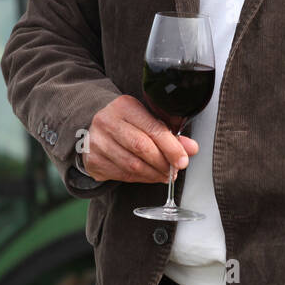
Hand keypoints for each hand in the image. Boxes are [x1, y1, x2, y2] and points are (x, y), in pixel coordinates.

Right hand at [81, 94, 198, 183]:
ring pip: (132, 165)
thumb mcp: (146, 120)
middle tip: (174, 170)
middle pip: (142, 148)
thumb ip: (169, 134)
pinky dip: (140, 179)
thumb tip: (191, 149)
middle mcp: (107, 122)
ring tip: (164, 175)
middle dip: (163, 163)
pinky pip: (122, 174)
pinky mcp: (93, 160)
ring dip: (153, 174)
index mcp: (124, 106)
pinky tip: (148, 176)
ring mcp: (97, 142)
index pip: (152, 129)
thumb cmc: (126, 122)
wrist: (92, 126)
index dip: (171, 147)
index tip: (183, 160)